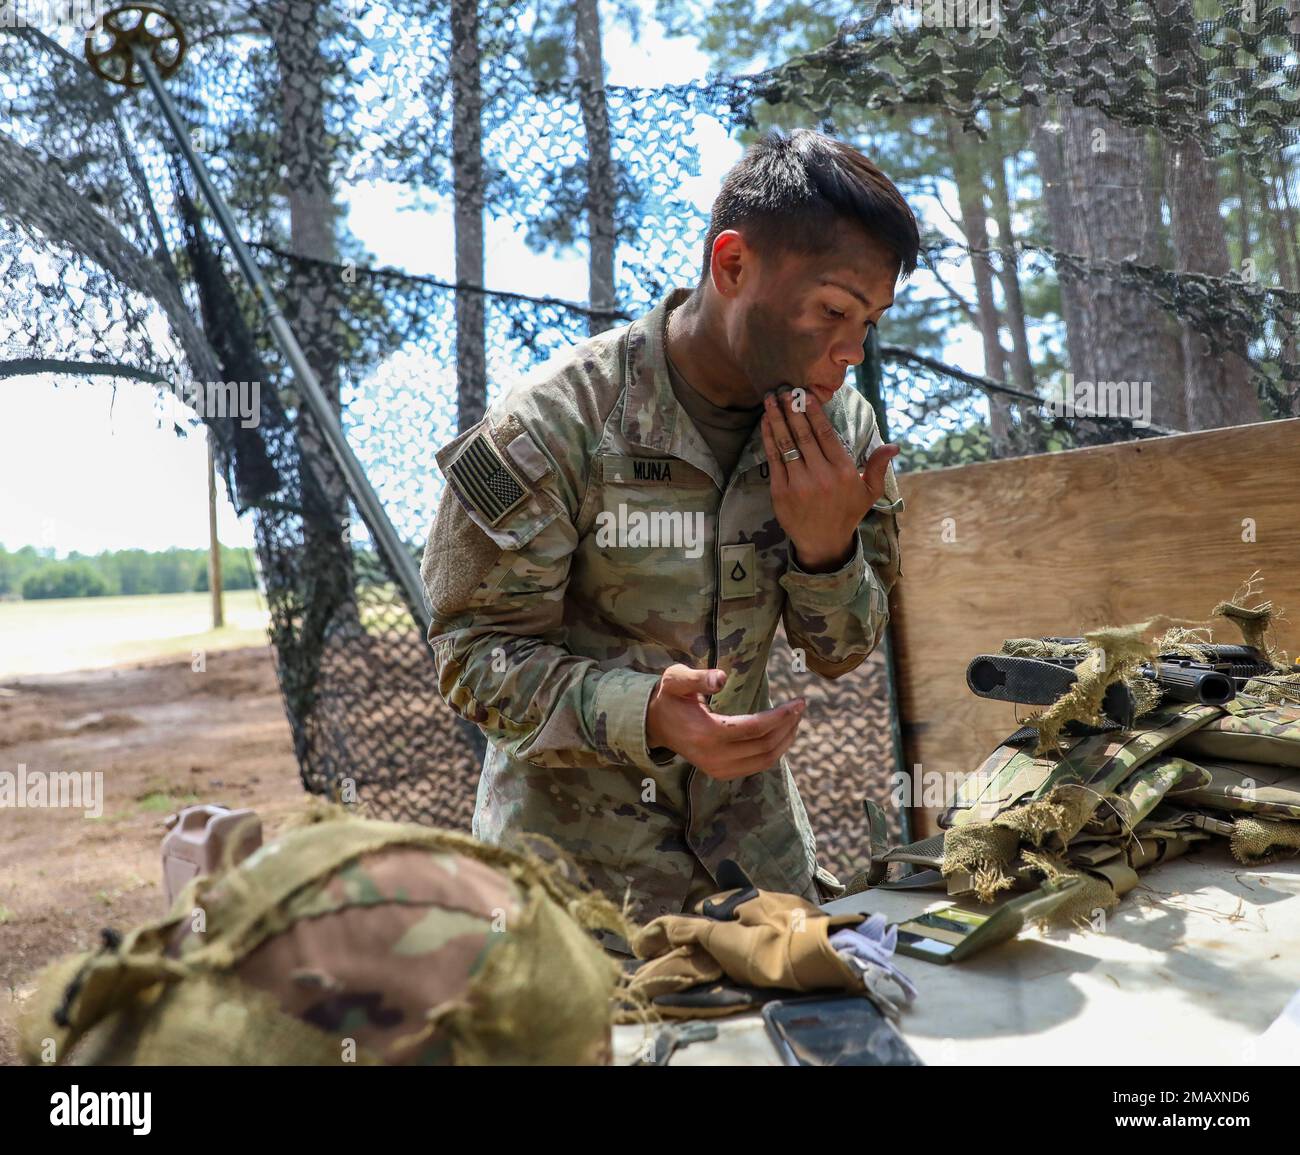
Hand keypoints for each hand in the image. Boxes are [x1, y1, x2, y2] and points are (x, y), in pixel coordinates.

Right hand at [645, 664, 806, 780]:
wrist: (654, 724)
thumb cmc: (669, 696)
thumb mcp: (676, 679)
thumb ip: (698, 678)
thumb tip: (721, 677)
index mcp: (707, 733)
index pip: (756, 728)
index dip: (781, 716)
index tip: (799, 701)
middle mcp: (714, 756)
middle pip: (765, 745)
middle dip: (788, 726)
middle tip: (801, 706)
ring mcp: (718, 769)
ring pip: (765, 760)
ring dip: (785, 740)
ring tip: (796, 719)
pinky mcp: (720, 773)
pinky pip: (756, 767)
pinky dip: (774, 752)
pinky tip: (782, 735)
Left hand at [760, 390, 899, 571]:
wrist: (823, 542)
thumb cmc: (847, 513)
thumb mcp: (869, 492)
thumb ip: (879, 467)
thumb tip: (894, 446)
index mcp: (843, 471)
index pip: (826, 434)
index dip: (814, 412)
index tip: (805, 394)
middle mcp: (820, 476)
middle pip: (804, 435)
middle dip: (792, 409)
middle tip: (784, 389)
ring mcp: (799, 484)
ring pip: (786, 444)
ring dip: (777, 419)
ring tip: (770, 400)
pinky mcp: (781, 492)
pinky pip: (773, 459)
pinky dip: (768, 439)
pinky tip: (766, 423)